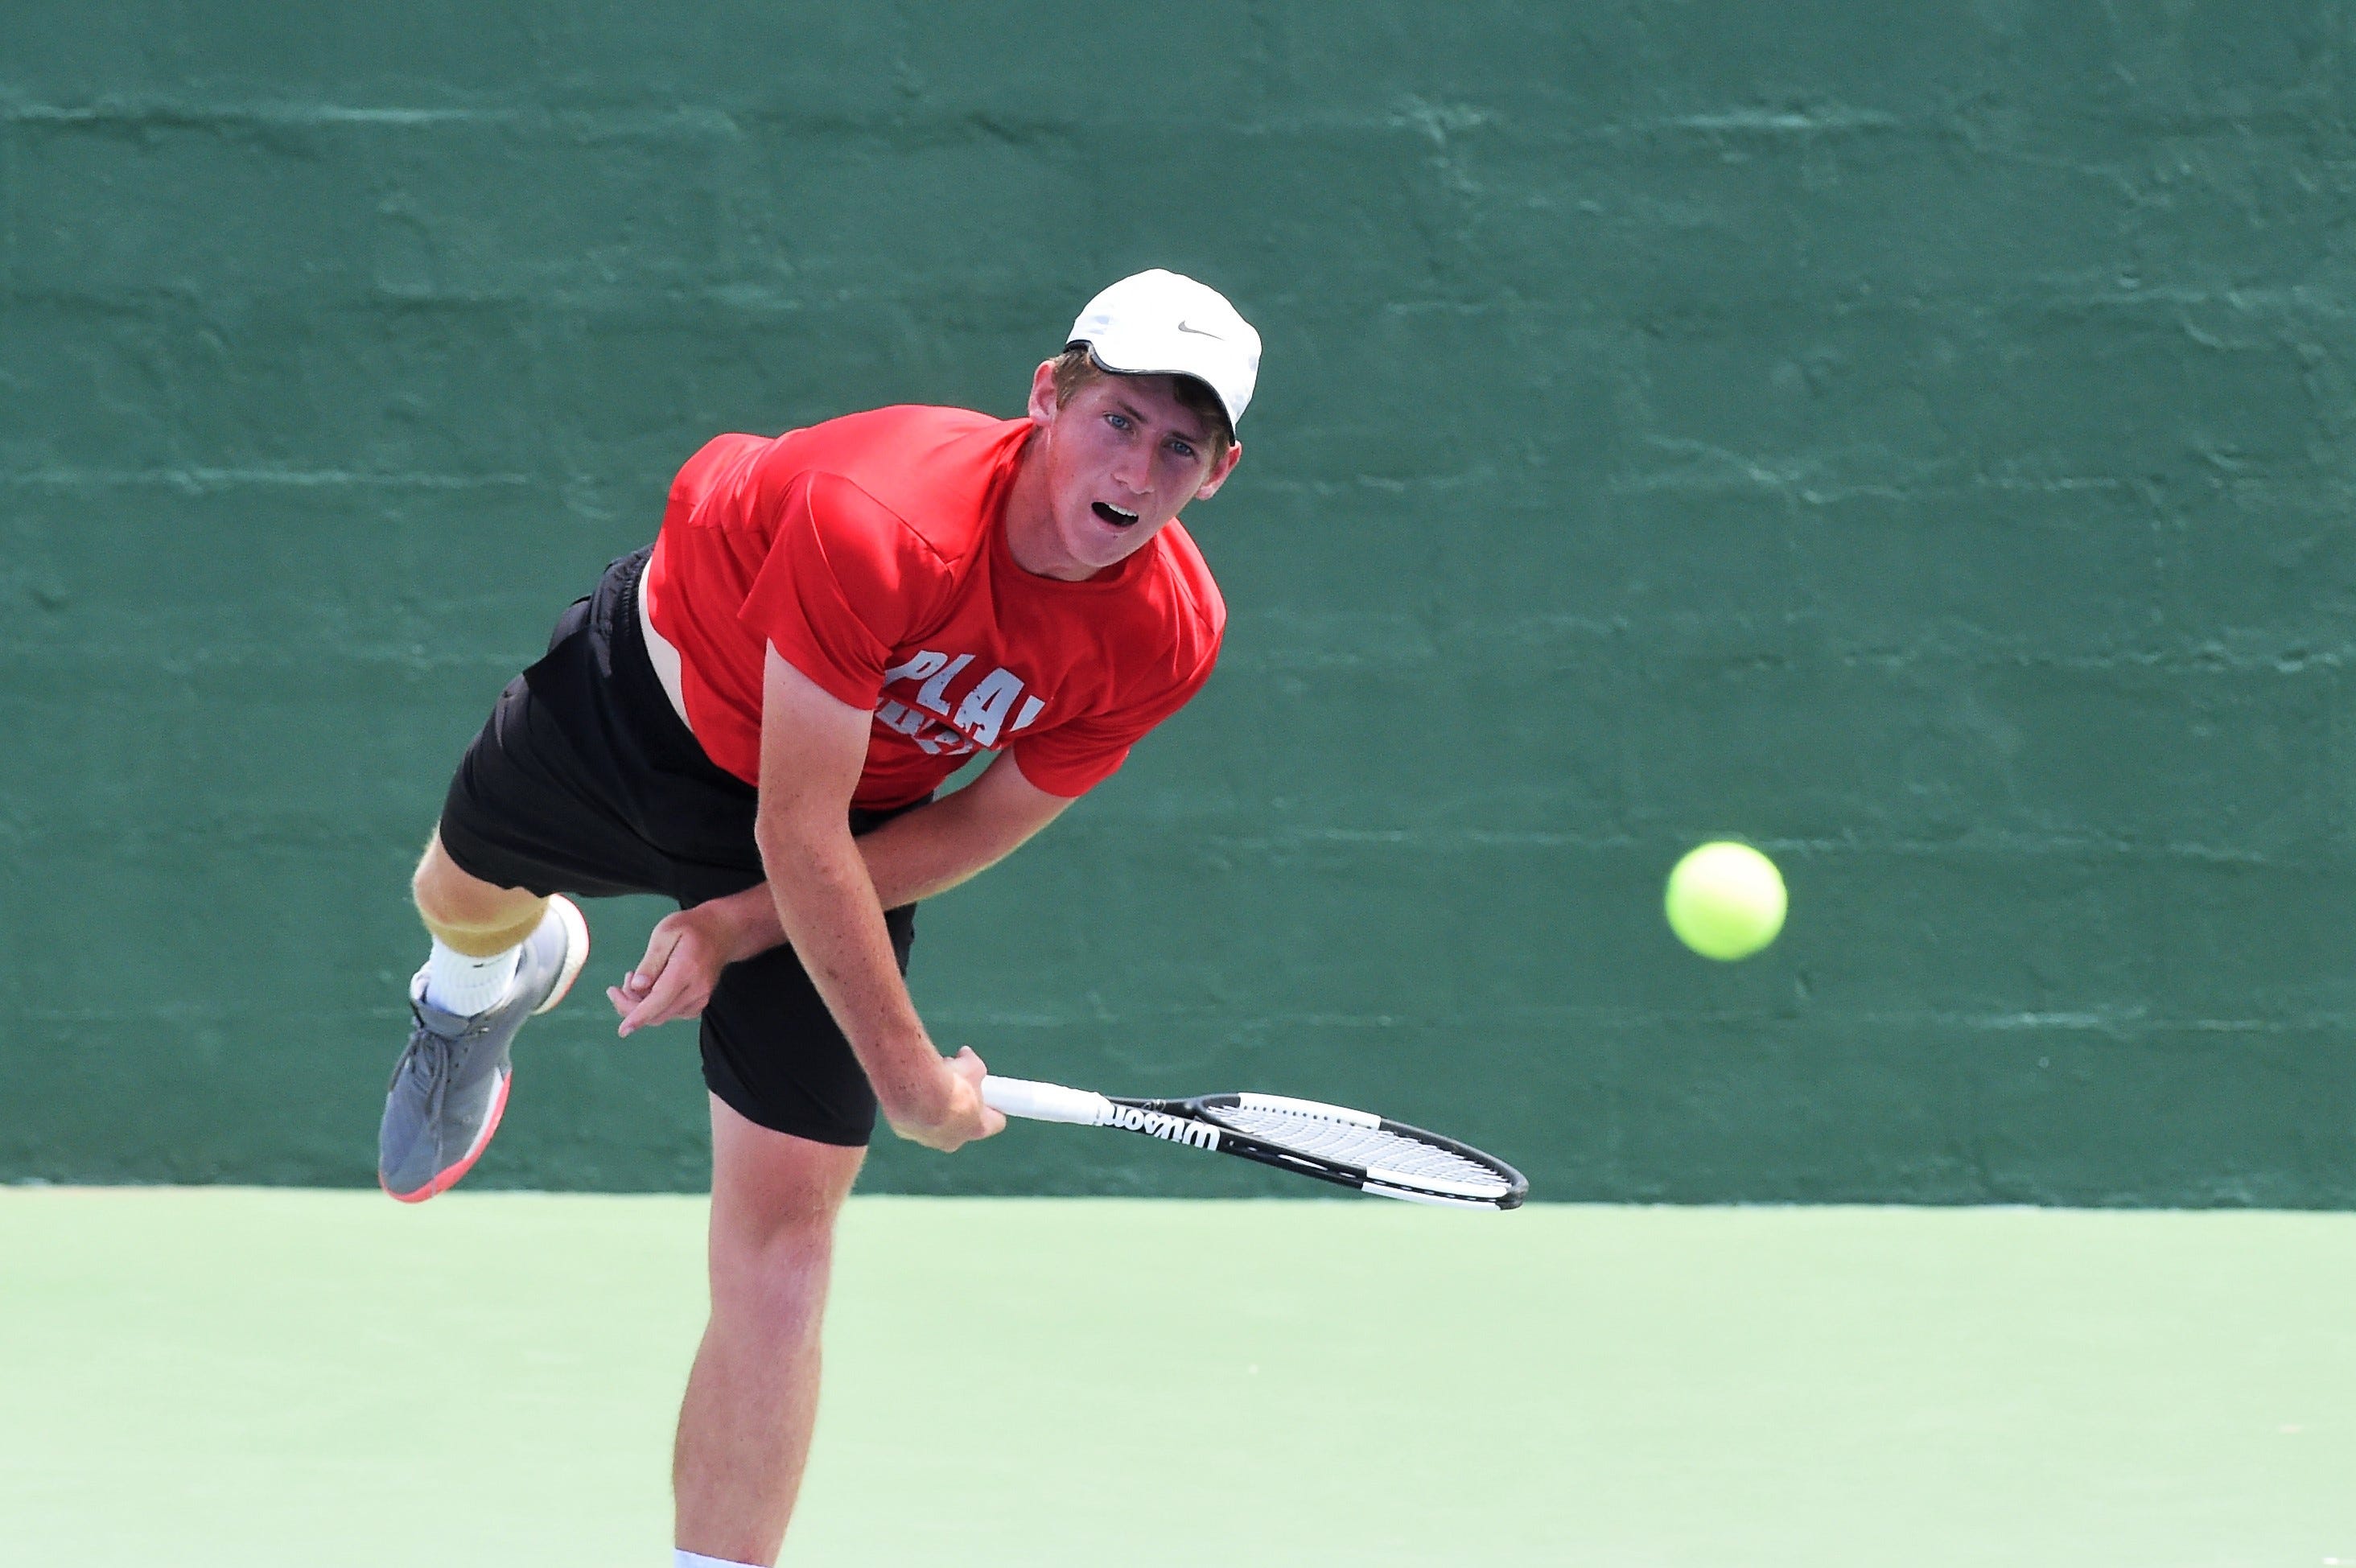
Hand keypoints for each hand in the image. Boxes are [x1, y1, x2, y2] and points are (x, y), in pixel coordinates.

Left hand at [606, 904, 744, 1036]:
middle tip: (617, 986)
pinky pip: (670, 1013)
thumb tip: (637, 986)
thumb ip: (651, 961)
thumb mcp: (665, 932)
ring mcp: (700, 999)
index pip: (659, 1001)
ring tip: (633, 979)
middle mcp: (696, 990)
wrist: (722, 932)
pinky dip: (654, 1006)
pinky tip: (649, 987)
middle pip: (657, 1014)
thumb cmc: (690, 928)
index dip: (638, 1016)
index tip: (622, 1030)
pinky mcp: (698, 1004)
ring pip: (662, 1016)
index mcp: (686, 970)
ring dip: (641, 1005)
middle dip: (630, 1007)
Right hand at [887, 1046, 1006, 1152]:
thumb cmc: (949, 1082)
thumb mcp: (971, 1066)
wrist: (914, 1091)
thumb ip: (973, 1063)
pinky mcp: (906, 1132)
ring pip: (936, 1121)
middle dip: (959, 1101)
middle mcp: (954, 1140)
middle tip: (954, 1081)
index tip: (991, 1096)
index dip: (993, 1108)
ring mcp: (929, 1139)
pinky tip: (912, 1088)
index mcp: (977, 1128)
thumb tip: (966, 1055)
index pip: (995, 1123)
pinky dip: (914, 1105)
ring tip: (930, 1079)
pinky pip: (913, 1118)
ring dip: (935, 1104)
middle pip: (963, 1122)